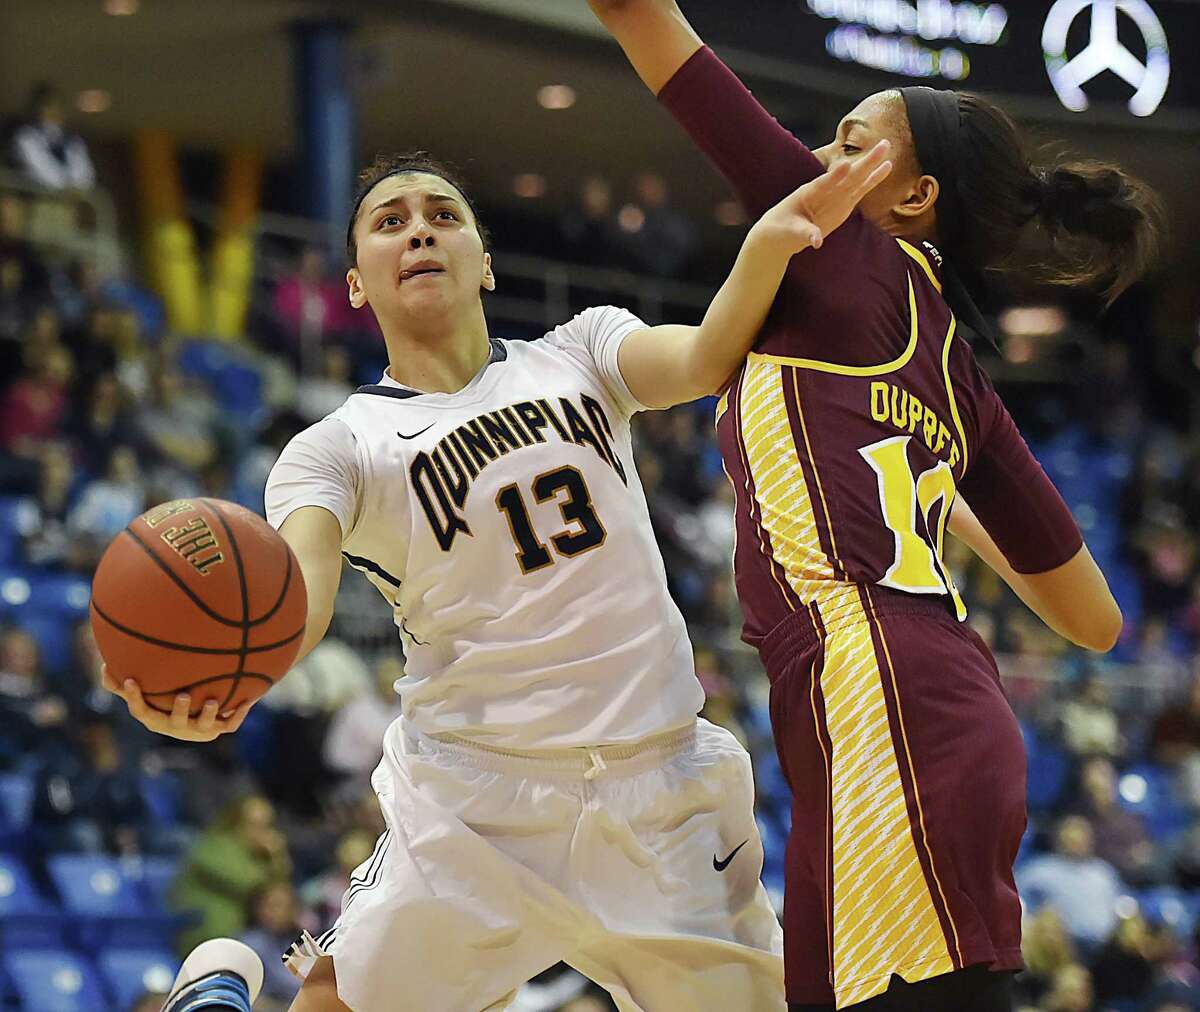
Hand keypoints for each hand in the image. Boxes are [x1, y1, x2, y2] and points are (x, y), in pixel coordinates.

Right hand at [101, 664, 253, 741]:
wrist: (194, 725)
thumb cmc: (163, 705)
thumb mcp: (143, 696)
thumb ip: (121, 683)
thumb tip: (104, 665)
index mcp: (155, 718)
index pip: (141, 709)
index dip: (134, 697)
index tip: (131, 680)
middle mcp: (175, 726)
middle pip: (175, 722)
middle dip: (178, 711)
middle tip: (182, 695)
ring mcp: (198, 729)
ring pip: (204, 726)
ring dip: (208, 715)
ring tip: (211, 700)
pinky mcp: (218, 728)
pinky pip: (230, 724)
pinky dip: (237, 713)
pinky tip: (248, 699)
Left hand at [748, 139, 892, 257]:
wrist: (781, 232)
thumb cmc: (781, 229)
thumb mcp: (790, 233)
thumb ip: (805, 234)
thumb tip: (816, 241)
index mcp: (808, 194)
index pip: (823, 184)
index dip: (834, 176)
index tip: (846, 165)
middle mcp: (825, 191)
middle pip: (846, 176)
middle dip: (863, 163)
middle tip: (881, 145)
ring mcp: (835, 196)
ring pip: (856, 179)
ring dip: (872, 165)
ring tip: (887, 148)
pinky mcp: (843, 203)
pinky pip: (861, 190)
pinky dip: (873, 180)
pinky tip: (886, 167)